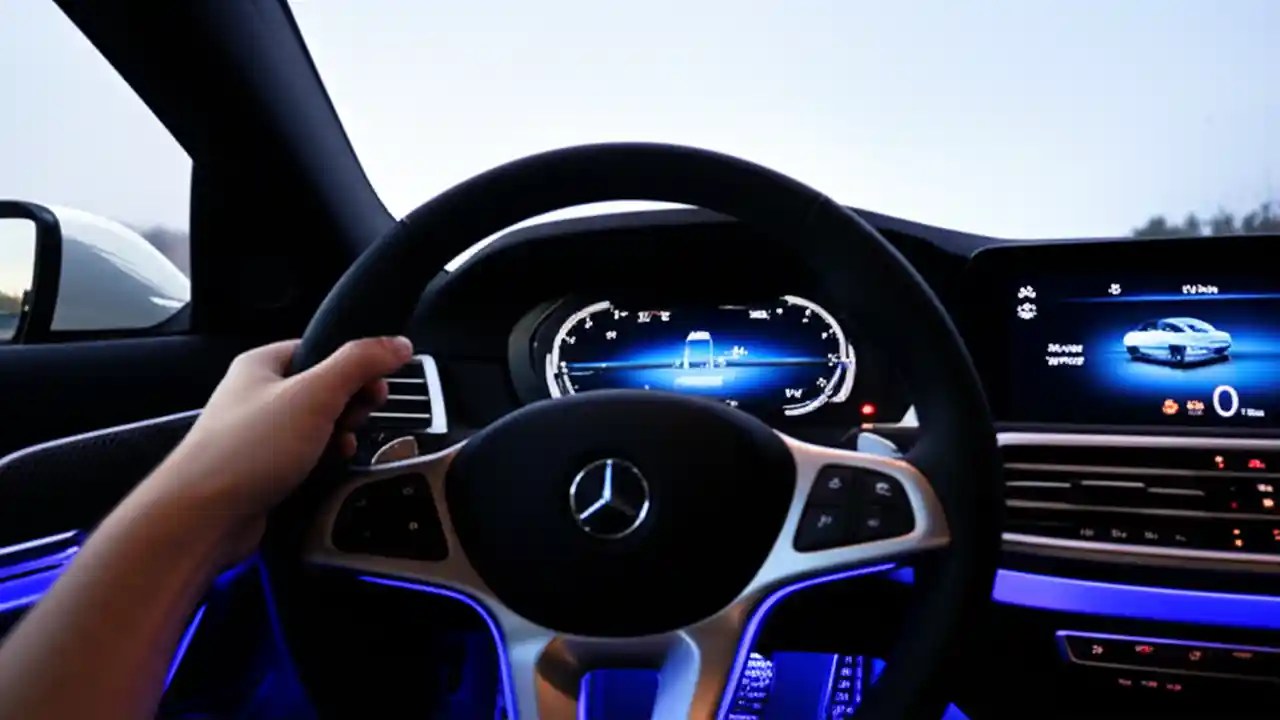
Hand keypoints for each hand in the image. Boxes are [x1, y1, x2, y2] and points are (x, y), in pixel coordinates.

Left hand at [147, 337, 413, 557]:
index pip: (321, 349)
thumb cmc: (254, 447)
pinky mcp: (261, 469)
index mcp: (262, 364)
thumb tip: (400, 343)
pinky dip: (321, 460)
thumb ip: (360, 364)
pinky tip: (327, 468)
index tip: (377, 388)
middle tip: (356, 419)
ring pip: (316, 425)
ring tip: (340, 448)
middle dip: (349, 405)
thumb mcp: (315, 394)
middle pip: (323, 388)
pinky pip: (304, 455)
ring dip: (338, 435)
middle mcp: (256, 394)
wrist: (203, 517)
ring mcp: (257, 434)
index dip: (355, 366)